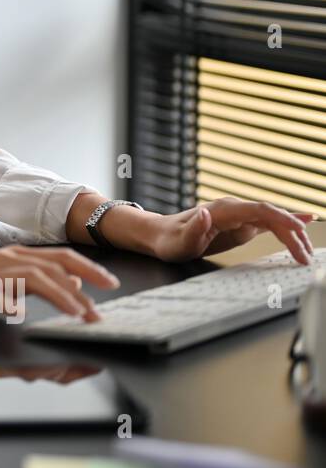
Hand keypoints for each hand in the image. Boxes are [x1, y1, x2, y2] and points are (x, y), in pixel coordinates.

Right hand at [0, 245, 120, 322]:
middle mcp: (7, 258)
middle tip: (107, 298)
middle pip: (57, 264)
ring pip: (38, 278)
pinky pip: (1, 297)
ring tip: (82, 314)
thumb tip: (72, 281)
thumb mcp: (2, 278)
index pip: (61, 257)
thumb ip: (34, 278)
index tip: (109, 282)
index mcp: (15, 255)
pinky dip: (15, 306)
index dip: (88, 266)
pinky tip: (25, 317)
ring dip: (64, 296)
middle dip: (87, 279)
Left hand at [146, 196, 316, 264]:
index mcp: (223, 210)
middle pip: (272, 217)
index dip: (282, 219)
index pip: (260, 210)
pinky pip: (268, 224)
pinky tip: (303, 224)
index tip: (298, 232)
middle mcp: (234, 209)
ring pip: (273, 222)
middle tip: (305, 257)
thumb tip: (206, 213)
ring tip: (307, 253)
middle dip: (292, 234)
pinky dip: (286, 225)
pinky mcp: (240, 225)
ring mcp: (239, 216)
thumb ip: (194, 229)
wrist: (160, 236)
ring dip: (292, 235)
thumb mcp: (179, 241)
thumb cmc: (169, 240)